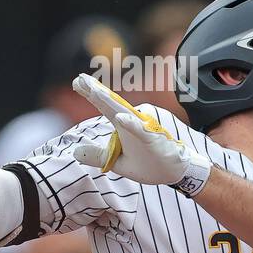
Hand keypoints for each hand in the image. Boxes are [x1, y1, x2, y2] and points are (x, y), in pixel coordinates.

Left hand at [70, 74, 210, 193]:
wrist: (176, 173)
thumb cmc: (150, 164)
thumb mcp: (118, 163)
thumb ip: (98, 155)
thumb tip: (76, 150)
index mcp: (124, 127)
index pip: (104, 107)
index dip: (91, 94)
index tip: (76, 81)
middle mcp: (133, 123)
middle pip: (111, 104)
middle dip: (96, 91)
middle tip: (80, 79)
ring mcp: (144, 130)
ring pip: (125, 113)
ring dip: (110, 102)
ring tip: (95, 91)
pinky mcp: (154, 140)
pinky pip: (142, 131)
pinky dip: (132, 125)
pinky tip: (120, 119)